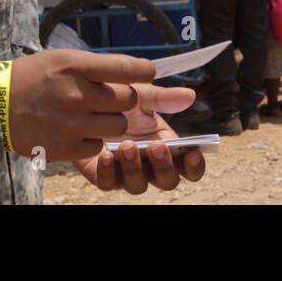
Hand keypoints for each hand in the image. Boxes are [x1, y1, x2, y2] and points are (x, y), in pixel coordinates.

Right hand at [7, 50, 153, 160]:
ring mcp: (71, 123)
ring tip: (96, 116)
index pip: (124, 67)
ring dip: (113, 121)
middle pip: (127, 100)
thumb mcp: (61, 59)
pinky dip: (94, 140)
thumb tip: (134, 71)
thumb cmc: (31, 77)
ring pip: (118, 126)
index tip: (149, 72)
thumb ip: (95, 66)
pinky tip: (80, 131)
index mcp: (74, 66)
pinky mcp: (65, 147)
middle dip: (125, 99)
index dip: (144, 70)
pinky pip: (99, 146)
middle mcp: (75, 94)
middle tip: (111, 98)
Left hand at [74, 84, 206, 193]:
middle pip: (167, 180)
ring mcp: (126, 173)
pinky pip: (108, 183)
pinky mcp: (102, 175)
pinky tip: (107, 155)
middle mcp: (149, 166)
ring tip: (128, 146)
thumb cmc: (120, 101)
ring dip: (135, 168)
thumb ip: (164, 98)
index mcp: (166, 147)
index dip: (194, 166)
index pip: (188, 167)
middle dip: (164, 166)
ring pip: (138, 185)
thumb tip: (190, 95)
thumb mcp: (142, 96)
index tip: (194, 153)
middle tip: (157, 146)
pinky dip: (108, 172)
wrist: (87, 102)